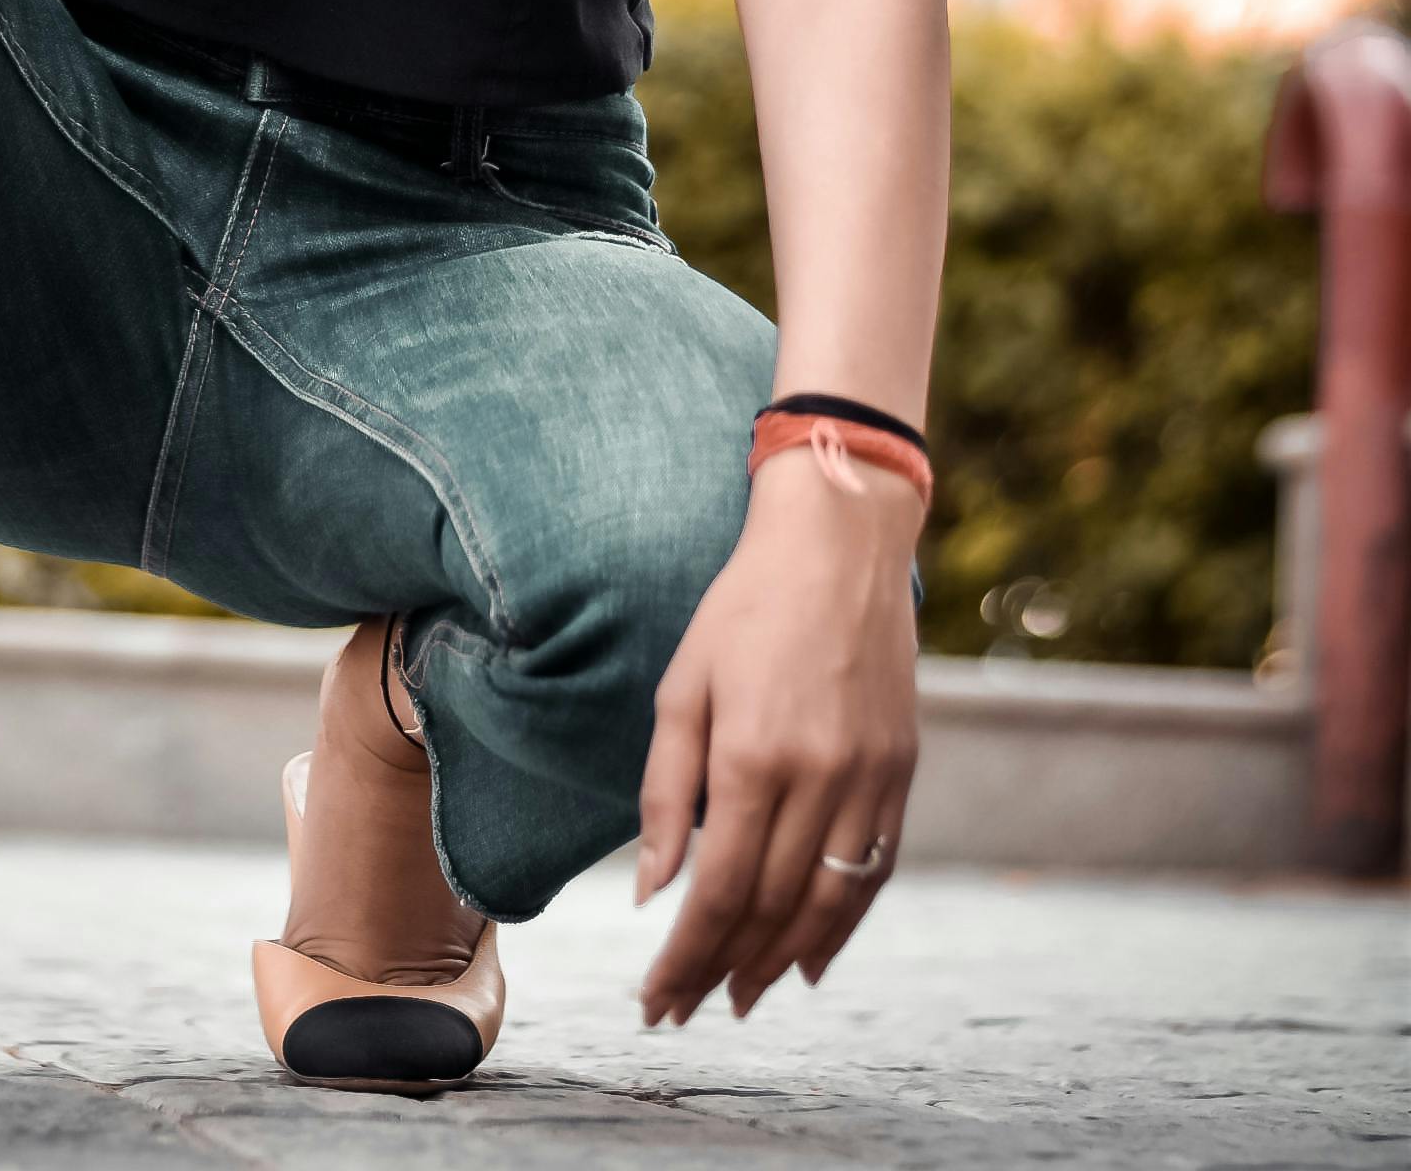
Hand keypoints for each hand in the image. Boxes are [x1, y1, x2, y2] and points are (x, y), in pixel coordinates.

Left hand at [633, 446, 920, 1025]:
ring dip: (781, 963)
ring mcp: (870, 776)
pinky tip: (810, 959)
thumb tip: (654, 893)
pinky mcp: (902, 770)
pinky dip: (841, 925)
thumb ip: (668, 792)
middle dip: (721, 970)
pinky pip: (873, 870)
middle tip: (685, 1010)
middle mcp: (818, 776)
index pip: (716, 893)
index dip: (684, 959)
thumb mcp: (683, 685)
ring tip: (741, 997)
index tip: (654, 1001)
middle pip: (768, 909)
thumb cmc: (744, 608)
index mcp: (753, 754)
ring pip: (827, 905)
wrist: (839, 546)